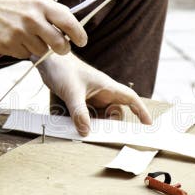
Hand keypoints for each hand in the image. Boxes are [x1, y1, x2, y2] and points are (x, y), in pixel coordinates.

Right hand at [0, 0, 86, 58]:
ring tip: (28, 36)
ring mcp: (19, 32)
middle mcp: (32, 18)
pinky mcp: (9, 44)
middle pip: (58, 43)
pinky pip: (25, 55)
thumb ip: (54, 13)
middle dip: (62, 49)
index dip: (79, 34)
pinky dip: (23, 50)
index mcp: (42, 5)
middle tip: (61, 48)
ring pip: (42, 51)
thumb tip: (74, 29)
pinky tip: (16, 39)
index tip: (82, 42)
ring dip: (39, 47)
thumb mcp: (35, 1)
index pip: (68, 22)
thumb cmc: (14, 5)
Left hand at [36, 53, 152, 135]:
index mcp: (107, 86)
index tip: (147, 124)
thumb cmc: (63, 68)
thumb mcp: (71, 92)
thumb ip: (79, 113)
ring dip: (96, 124)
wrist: (47, 60)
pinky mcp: (82, 101)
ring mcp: (92, 98)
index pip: (130, 98)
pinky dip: (85, 122)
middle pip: (115, 113)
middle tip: (103, 134)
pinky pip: (89, 116)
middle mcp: (102, 93)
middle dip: (111, 124)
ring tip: (85, 129)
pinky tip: (76, 124)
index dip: (141, 110)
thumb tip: (86, 132)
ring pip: (102, 116)